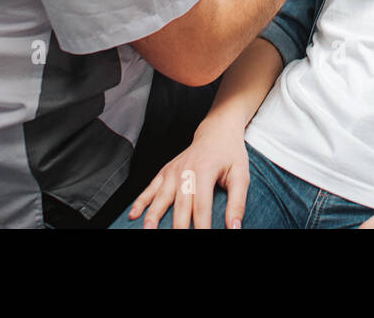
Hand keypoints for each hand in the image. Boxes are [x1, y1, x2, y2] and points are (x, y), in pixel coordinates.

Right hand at [125, 118, 248, 228]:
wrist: (216, 131)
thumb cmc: (230, 154)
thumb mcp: (241, 175)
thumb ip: (237, 203)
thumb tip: (235, 228)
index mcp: (204, 171)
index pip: (201, 207)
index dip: (201, 227)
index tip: (203, 238)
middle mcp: (185, 171)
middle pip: (180, 207)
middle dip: (178, 229)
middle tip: (176, 241)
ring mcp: (172, 171)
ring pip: (160, 198)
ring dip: (153, 217)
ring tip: (148, 231)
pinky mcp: (165, 172)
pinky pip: (150, 188)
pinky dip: (141, 202)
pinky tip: (133, 215)